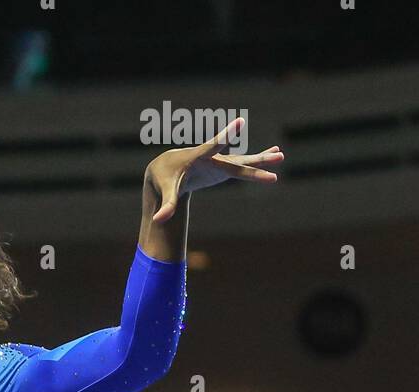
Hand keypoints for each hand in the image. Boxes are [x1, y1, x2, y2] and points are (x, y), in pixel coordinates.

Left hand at [147, 116, 283, 224]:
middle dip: (256, 160)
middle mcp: (213, 158)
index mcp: (198, 158)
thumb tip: (158, 221)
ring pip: (244, 161)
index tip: (240, 122)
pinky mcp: (223, 168)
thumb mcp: (166, 191)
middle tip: (277, 156)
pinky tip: (273, 152)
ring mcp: (220, 163)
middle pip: (238, 160)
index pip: (213, 146)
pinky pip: (243, 165)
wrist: (166, 169)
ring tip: (281, 155)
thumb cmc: (165, 178)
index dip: (226, 135)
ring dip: (262, 159)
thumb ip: (166, 205)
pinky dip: (257, 161)